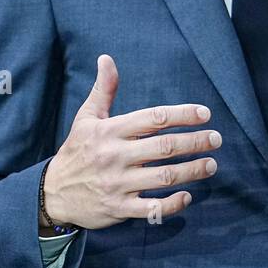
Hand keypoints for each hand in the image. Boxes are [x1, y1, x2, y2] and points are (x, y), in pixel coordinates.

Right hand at [41, 54, 219, 230]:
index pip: (154, 118)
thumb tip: (107, 58)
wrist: (51, 193)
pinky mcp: (118, 208)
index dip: (182, 115)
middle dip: (195, 142)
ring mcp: (117, 184)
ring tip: (212, 164)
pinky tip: (188, 195)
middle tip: (216, 139)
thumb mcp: (86, 118)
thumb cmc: (76, 151)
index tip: (205, 114)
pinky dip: (172, 204)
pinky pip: (151, 208)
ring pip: (163, 177)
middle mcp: (115, 156)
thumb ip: (104, 90)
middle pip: (165, 147)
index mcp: (110, 131)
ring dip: (192, 170)